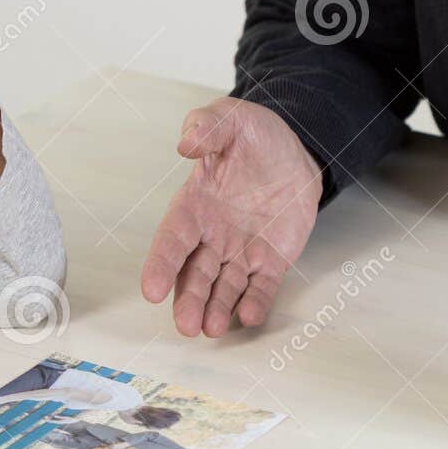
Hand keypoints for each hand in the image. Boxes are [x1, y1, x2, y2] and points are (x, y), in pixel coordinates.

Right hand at [141, 97, 321, 336]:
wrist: (295, 150)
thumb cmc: (253, 136)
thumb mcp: (231, 119)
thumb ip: (207, 127)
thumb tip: (186, 144)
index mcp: (194, 205)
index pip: (172, 239)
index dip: (161, 265)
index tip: (151, 290)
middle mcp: (212, 235)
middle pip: (195, 274)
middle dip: (189, 300)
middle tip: (186, 325)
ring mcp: (241, 251)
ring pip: (224, 286)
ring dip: (217, 309)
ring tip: (214, 329)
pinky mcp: (271, 260)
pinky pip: (261, 286)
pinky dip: (255, 303)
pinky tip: (249, 316)